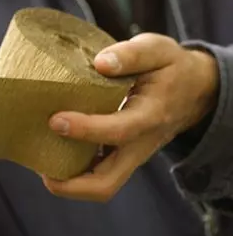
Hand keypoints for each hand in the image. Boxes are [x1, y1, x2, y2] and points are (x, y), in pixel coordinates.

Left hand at [44, 33, 218, 202]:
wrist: (194, 89)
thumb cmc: (169, 67)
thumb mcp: (157, 50)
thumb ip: (131, 54)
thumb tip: (101, 63)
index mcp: (150, 115)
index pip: (118, 131)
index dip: (86, 130)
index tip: (55, 119)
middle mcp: (141, 144)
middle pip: (108, 182)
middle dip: (72, 184)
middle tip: (41, 168)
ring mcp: (132, 155)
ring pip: (103, 185)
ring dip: (70, 184)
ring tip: (41, 164)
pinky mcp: (123, 156)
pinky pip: (99, 174)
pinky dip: (75, 173)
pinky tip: (53, 156)